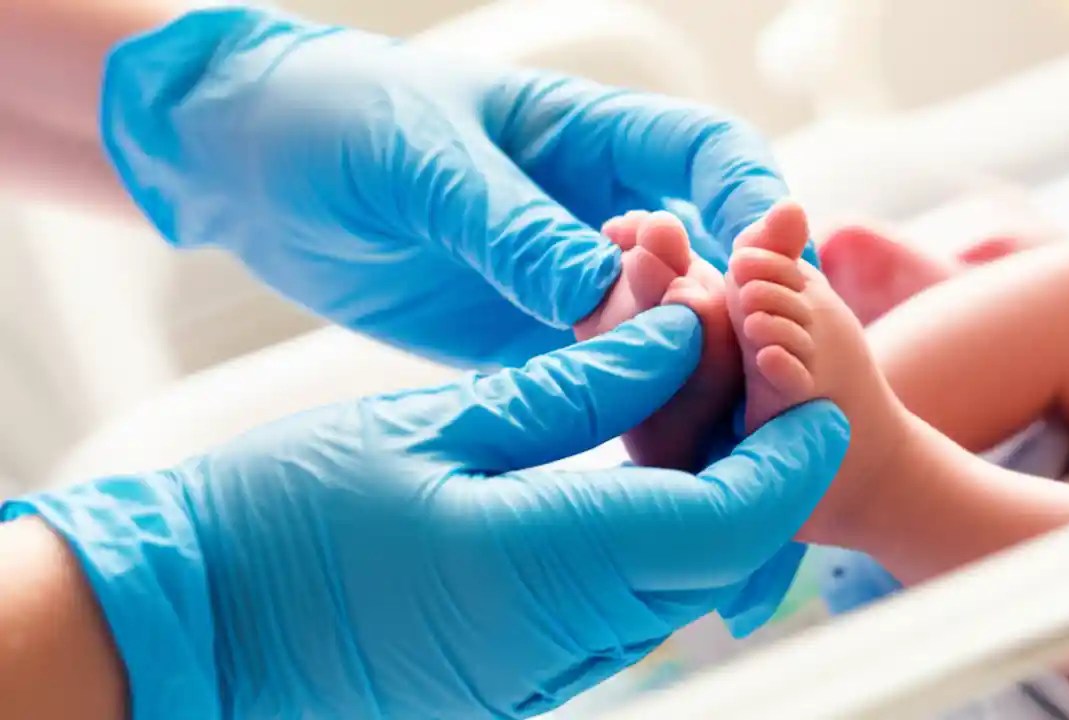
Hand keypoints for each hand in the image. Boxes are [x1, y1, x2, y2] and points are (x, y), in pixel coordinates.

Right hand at [3, 306, 848, 717]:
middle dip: (765, 473)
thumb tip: (672, 342)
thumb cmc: (282, 520)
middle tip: (756, 385)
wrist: (189, 632)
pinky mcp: (518, 672)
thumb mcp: (432, 428)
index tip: (814, 398)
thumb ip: (572, 392)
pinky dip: (655, 536)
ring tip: (699, 409)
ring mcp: (544, 668)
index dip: (790, 458)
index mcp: (553, 566)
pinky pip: (623, 606)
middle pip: (724, 557)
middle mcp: (569, 637)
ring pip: (681, 582)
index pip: (733, 520)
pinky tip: (632, 470)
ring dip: (715, 501)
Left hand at [102, 7, 806, 366]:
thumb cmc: (342, 121)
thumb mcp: (423, 160)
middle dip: (730, 303)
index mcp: (589, 136)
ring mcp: (568, 284)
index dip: (750, 197)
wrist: (258, 171)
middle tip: (728, 352)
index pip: (707, 154)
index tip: (767, 251)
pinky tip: (637, 444)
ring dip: (685, 368)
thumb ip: (508, 223)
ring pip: (662, 332)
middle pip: (705, 258)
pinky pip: (600, 378)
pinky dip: (627, 407)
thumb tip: (596, 287)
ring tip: (684, 411)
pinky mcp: (531, 344)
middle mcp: (596, 213)